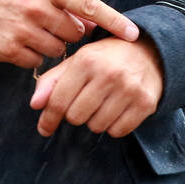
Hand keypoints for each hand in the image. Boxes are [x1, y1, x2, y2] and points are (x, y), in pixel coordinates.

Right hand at [0, 0, 138, 69]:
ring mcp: (23, 30)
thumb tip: (92, 24)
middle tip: (51, 25)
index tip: (133, 33)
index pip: (90, 6)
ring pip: (58, 50)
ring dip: (52, 46)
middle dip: (69, 33)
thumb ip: (67, 2)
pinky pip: (37, 62)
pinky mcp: (10, 49)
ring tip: (33, 32)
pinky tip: (20, 42)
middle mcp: (37, 7)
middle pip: (75, 33)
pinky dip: (33, 56)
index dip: (114, 21)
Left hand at [29, 36, 163, 137]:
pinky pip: (118, 131)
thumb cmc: (106, 58)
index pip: (58, 101)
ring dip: (95, 120)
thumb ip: (52, 81)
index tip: (44, 128)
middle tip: (85, 102)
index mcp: (87, 60)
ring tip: (103, 103)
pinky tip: (117, 110)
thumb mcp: (77, 61)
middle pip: (76, 117)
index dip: (48, 118)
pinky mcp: (145, 103)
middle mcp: (108, 73)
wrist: (149, 52)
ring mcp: (129, 89)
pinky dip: (114, 126)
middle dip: (76, 114)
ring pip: (97, 126)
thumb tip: (35, 105)